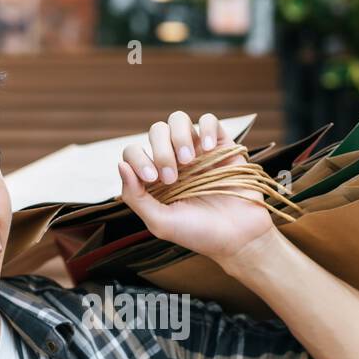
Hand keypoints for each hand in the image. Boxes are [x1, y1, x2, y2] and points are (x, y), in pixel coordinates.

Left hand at [117, 111, 275, 265]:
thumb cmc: (198, 234)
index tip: (152, 179)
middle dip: (161, 151)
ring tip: (188, 161)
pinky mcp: (222, 146)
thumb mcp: (160, 222)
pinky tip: (207, 149)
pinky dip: (205, 128)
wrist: (238, 238)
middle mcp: (175, 160)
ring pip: (178, 119)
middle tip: (172, 177)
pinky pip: (210, 120)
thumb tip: (120, 165)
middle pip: (156, 131)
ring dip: (178, 137)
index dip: (138, 159)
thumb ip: (135, 197)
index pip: (134, 152)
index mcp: (155, 177)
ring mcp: (198, 152)